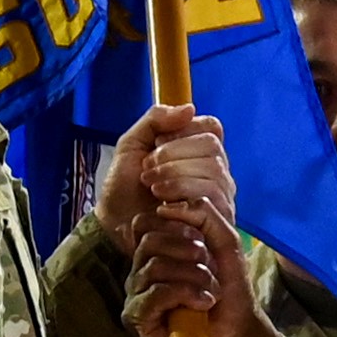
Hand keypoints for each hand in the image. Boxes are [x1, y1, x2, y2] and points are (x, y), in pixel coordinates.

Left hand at [98, 104, 232, 246]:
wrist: (116, 227)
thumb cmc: (125, 188)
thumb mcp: (132, 144)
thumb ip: (155, 119)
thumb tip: (190, 108)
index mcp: (200, 151)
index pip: (211, 128)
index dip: (183, 132)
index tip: (156, 146)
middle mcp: (217, 172)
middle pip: (212, 148)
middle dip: (174, 156)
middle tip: (148, 171)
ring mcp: (220, 198)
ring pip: (214, 173)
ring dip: (176, 177)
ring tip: (153, 188)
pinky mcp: (216, 223)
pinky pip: (213, 200)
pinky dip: (183, 198)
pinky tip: (163, 207)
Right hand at [126, 194, 279, 336]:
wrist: (237, 331)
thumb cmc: (229, 289)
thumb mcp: (224, 241)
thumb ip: (203, 213)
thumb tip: (166, 205)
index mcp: (156, 249)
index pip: (145, 222)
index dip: (175, 225)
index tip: (202, 242)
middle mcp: (140, 269)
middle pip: (150, 241)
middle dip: (190, 253)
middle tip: (210, 271)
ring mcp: (136, 293)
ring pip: (154, 266)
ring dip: (193, 277)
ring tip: (210, 291)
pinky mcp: (137, 317)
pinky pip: (154, 293)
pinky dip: (185, 294)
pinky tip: (202, 304)